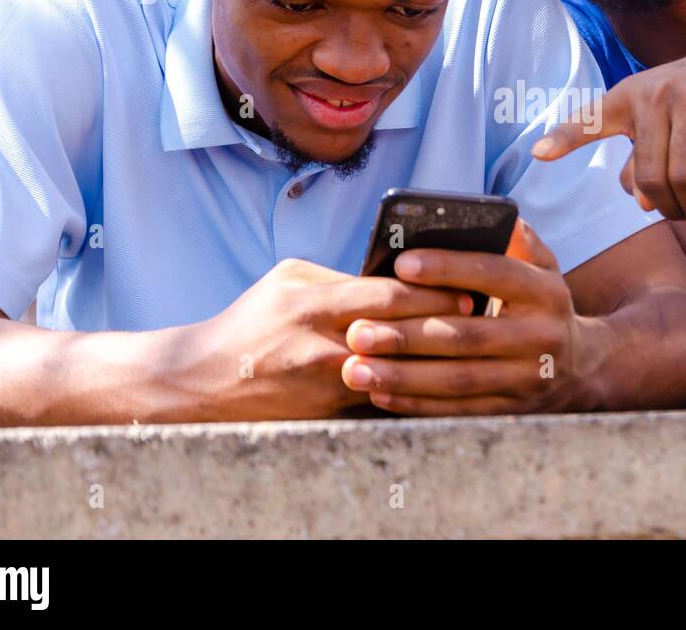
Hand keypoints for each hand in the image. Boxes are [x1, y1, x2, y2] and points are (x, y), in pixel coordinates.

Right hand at [179, 258, 471, 420]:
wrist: (205, 382)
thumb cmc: (255, 319)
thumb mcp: (291, 281)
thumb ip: (343, 278)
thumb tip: (399, 274)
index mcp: (312, 303)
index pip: (387, 295)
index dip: (432, 293)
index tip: (467, 287)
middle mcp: (321, 345)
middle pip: (401, 336)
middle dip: (446, 326)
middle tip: (480, 318)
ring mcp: (325, 384)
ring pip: (398, 371)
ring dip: (435, 360)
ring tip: (468, 347)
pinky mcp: (328, 412)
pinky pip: (381, 396)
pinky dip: (410, 385)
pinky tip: (438, 376)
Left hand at [340, 219, 593, 415]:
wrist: (581, 366)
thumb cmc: (539, 303)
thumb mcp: (541, 267)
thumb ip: (515, 240)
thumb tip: (482, 214)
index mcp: (546, 291)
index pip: (494, 274)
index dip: (448, 268)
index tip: (401, 263)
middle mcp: (541, 335)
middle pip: (466, 335)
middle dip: (407, 334)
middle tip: (357, 330)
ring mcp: (527, 378)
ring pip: (458, 379)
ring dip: (402, 375)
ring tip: (356, 368)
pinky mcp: (512, 410)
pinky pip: (458, 409)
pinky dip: (416, 403)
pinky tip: (379, 394)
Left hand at [531, 32, 685, 224]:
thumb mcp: (659, 121)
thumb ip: (642, 161)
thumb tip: (641, 205)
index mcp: (627, 99)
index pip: (589, 119)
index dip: (564, 138)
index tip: (538, 153)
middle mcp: (652, 95)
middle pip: (650, 177)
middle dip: (670, 209)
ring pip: (684, 176)